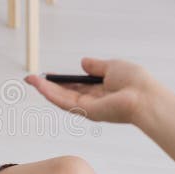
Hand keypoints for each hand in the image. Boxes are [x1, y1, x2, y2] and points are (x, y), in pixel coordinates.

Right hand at [24, 58, 156, 124]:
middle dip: (48, 86)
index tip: (50, 74)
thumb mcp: (112, 66)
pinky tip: (39, 85)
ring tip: (29, 80)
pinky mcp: (85, 112)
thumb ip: (96, 66)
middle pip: (66, 93)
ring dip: (44, 89)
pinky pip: (64, 102)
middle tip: (32, 78)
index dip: (62, 80)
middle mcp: (93, 101)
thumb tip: (83, 62)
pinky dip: (50, 93)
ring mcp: (88, 108)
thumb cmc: (135, 81)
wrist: (145, 96)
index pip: (77, 86)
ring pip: (61, 98)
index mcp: (101, 90)